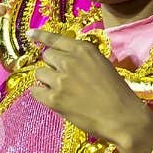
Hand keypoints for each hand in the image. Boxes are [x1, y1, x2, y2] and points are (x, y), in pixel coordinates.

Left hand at [28, 29, 152, 152]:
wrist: (122, 117)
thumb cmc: (118, 93)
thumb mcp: (103, 65)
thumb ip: (83, 59)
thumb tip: (64, 59)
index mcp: (84, 50)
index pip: (56, 39)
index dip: (41, 36)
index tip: (30, 34)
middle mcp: (69, 61)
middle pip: (47, 56)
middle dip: (52, 65)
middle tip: (63, 77)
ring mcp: (60, 80)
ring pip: (40, 73)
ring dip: (47, 80)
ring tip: (61, 90)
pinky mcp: (54, 99)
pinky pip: (36, 91)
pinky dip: (41, 94)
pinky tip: (53, 99)